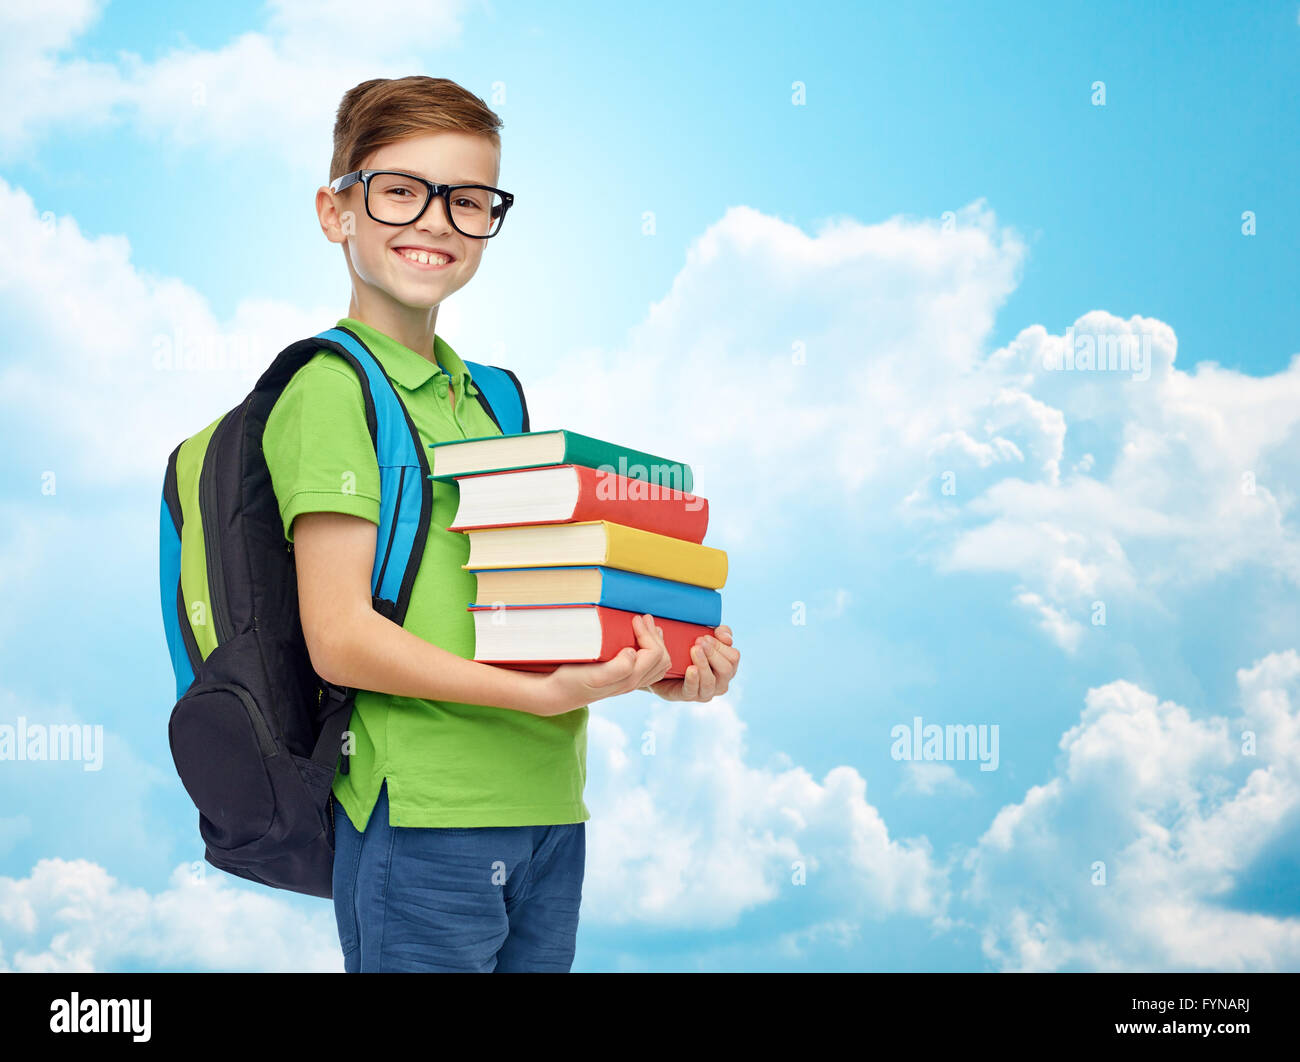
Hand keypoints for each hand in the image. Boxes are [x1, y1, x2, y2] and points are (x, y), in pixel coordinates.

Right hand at [535, 613, 672, 714]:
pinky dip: (650, 650)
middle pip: (661, 659)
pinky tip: (640, 640)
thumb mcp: (594, 675)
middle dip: (656, 636)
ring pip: (658, 664)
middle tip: (644, 618)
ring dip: (656, 642)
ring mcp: (628, 681)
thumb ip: (618, 667)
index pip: (654, 654)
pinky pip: (648, 666)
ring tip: (647, 625)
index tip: (634, 619)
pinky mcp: (620, 678)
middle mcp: (632, 682)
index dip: (648, 634)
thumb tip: (634, 653)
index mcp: (629, 679)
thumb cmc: (572, 681)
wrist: (556, 693)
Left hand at [646, 625, 738, 701]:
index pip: (733, 657)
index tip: (706, 636)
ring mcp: (706, 692)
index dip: (721, 646)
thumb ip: (721, 633)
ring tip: (694, 649)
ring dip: (703, 663)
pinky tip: (690, 669)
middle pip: (727, 670)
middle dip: (712, 653)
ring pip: (710, 681)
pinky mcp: (689, 696)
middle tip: (698, 642)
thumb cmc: (688, 650)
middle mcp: (721, 682)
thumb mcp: (705, 638)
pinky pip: (693, 689)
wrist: (663, 665)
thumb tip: (727, 637)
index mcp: (727, 667)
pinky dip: (693, 679)